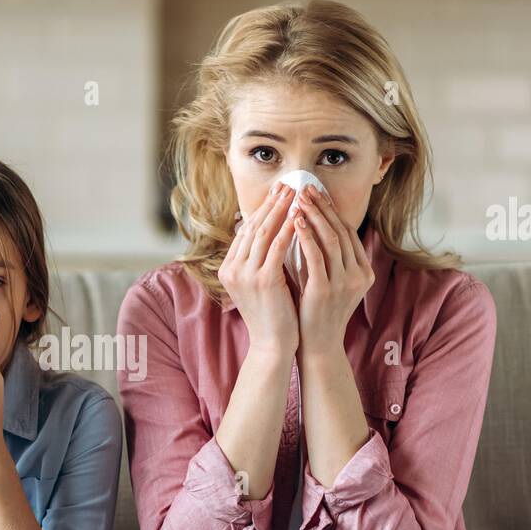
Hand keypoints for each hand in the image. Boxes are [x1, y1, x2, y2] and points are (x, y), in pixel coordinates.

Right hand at [217, 181, 300, 358]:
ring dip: (281, 210)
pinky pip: (277, 246)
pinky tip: (301, 216)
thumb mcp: (263, 281)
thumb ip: (263, 258)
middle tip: (288, 184)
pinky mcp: (262, 280)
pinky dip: (289, 229)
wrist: (273, 345)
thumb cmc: (274, 314)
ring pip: (264, 232)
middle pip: (253, 227)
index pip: (245, 231)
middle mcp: (232, 269)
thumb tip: (273, 229)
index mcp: (229, 269)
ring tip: (296, 193)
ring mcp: (245, 274)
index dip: (262, 209)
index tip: (278, 193)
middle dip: (272, 204)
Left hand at [291, 184, 373, 357]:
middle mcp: (359, 274)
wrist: (316, 346)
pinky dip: (306, 236)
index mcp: (363, 271)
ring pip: (331, 239)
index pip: (347, 231)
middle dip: (322, 206)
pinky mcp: (326, 291)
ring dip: (314, 216)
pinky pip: (316, 257)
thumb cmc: (315, 312)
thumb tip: (309, 222)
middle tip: (305, 187)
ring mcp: (344, 283)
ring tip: (298, 199)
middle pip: (341, 230)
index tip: (315, 191)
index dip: (331, 210)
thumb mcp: (326, 279)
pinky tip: (294, 222)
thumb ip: (324, 256)